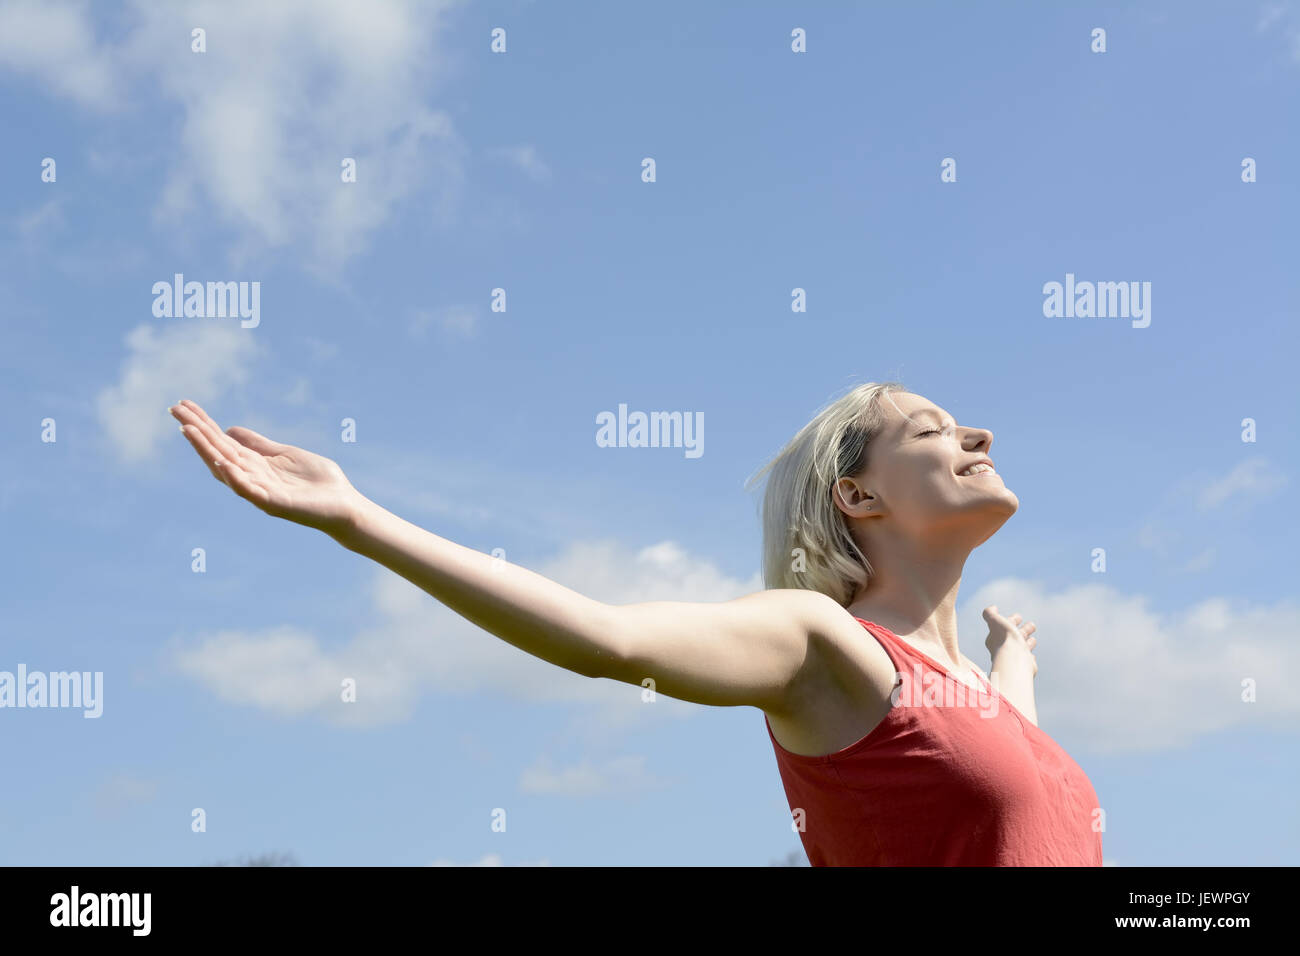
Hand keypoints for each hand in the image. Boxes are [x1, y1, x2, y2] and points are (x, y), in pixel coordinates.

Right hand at [170, 399, 365, 536]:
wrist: (344, 504)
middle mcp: (252, 478)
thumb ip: (259, 445)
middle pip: (217, 452)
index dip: (203, 424)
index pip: (222, 442)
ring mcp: (261, 492)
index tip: (184, 405)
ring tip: (188, 430)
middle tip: (174, 409)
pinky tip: (222, 463)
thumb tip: (231, 429)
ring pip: (227, 470)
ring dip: (207, 450)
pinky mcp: (276, 504)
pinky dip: (235, 478)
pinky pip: (250, 492)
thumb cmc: (318, 482)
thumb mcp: (285, 454)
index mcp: (254, 465)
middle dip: (196, 431)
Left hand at [982, 605, 1037, 676]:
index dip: (1010, 620)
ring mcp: (1014, 657)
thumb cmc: (1005, 639)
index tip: (1018, 617)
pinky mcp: (1024, 665)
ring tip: (1033, 638)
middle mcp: (1003, 649)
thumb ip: (990, 614)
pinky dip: (1028, 655)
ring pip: (1022, 647)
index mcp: (995, 638)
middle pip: (1014, 637)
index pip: (1004, 628)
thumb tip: (993, 608)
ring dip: (1027, 641)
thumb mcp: (995, 621)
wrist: (1015, 659)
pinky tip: (1030, 654)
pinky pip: (1026, 659)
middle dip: (1023, 630)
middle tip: (1032, 625)